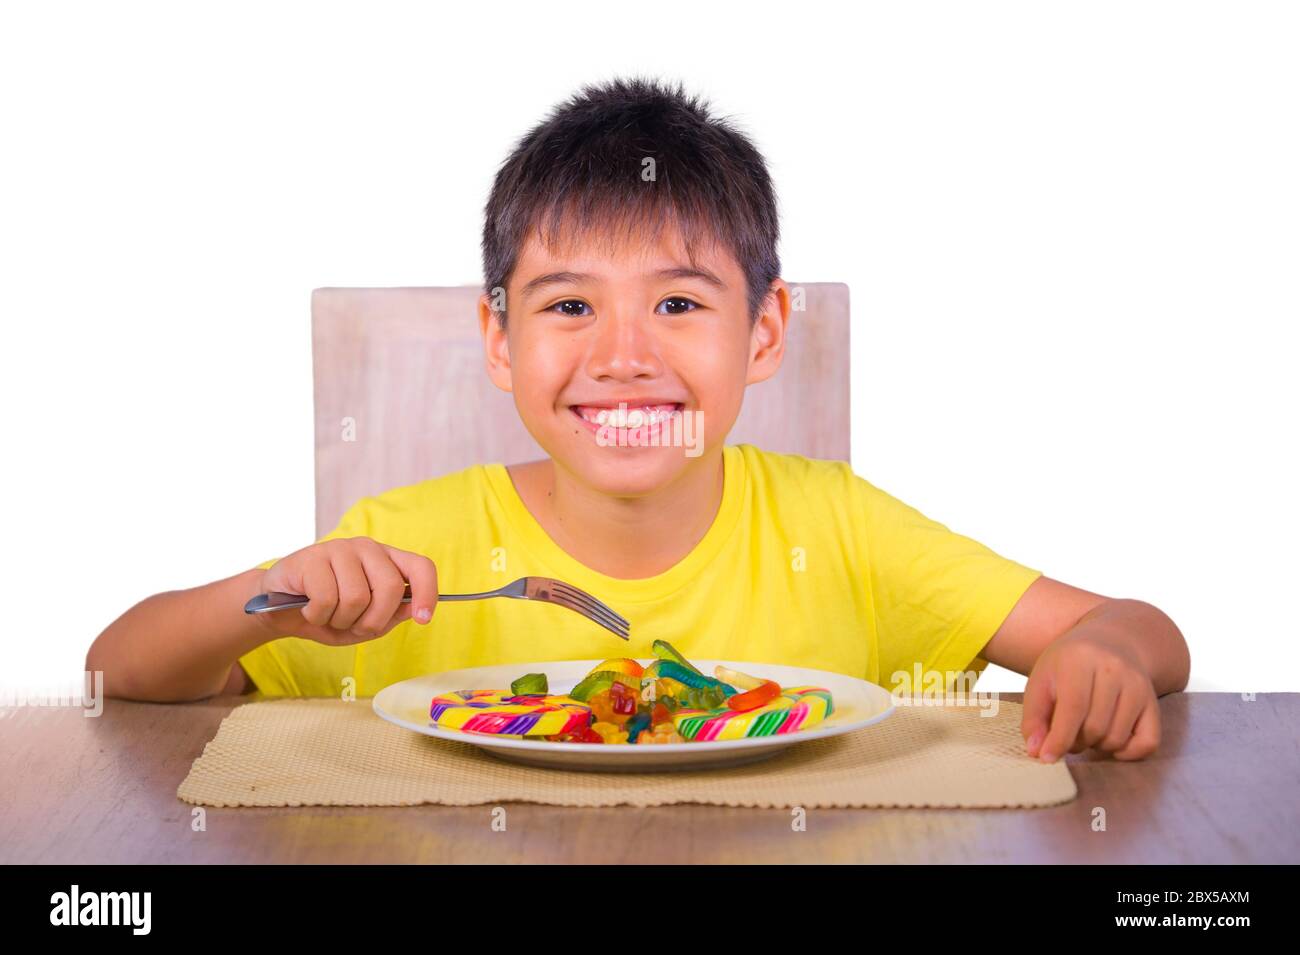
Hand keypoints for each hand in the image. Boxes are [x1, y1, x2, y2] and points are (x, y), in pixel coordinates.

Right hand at [255, 537, 438, 645]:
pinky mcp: (312, 557)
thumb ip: (388, 617)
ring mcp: (339, 549)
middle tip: (355, 627)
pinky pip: (326, 598)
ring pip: (357, 596)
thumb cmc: (326, 614)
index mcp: (386, 561)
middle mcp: (366, 548)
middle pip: (390, 587)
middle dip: (374, 620)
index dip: (428, 593)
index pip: (420, 567)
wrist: (278, 609)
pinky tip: (309, 609)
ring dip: (341, 620)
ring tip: (328, 616)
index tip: (422, 619)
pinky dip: (318, 616)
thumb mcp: (362, 624)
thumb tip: (411, 609)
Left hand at [1021, 624, 1160, 761]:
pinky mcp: (1153, 701)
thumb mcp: (1042, 680)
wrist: (1110, 642)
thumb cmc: (1069, 665)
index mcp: (1080, 659)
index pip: (1074, 708)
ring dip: (1097, 746)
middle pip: (1095, 727)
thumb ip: (1034, 716)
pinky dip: (1128, 753)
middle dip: (1076, 742)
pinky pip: (1148, 742)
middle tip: (1067, 735)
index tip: (1047, 758)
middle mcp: (1114, 669)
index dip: (1059, 738)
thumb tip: (1035, 751)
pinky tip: (1111, 741)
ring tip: (1086, 731)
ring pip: (1117, 738)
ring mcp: (1138, 685)